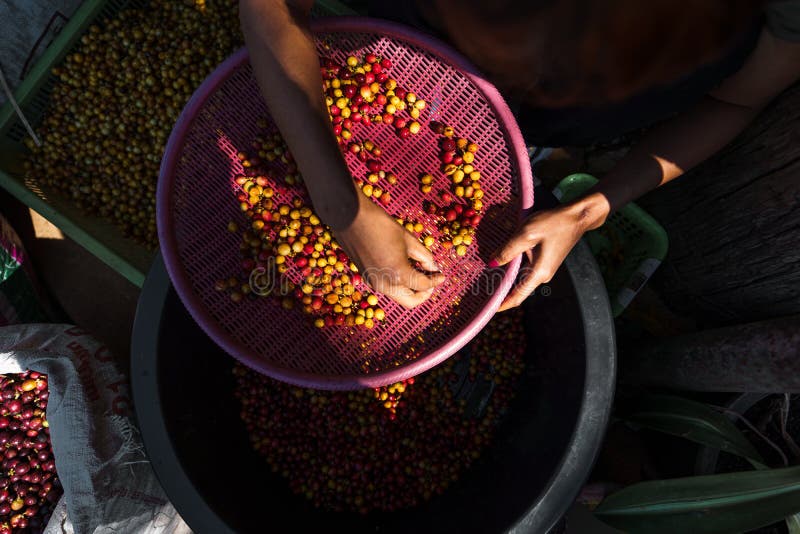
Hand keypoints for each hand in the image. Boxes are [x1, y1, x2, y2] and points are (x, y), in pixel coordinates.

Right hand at [334, 193, 444, 307]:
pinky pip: (388, 288)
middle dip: (424, 293)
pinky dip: (399, 284)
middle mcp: (385, 284)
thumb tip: (433, 268)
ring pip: (399, 296)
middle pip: (411, 301)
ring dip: (411, 289)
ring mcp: (374, 283)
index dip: (435, 280)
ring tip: (418, 273)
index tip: (441, 275)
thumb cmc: (380, 224)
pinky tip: (404, 269)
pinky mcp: (367, 278)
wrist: (350, 217)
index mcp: (398, 274)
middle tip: (431, 281)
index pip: (423, 285)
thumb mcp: (408, 239)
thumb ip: (424, 256)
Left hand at [491, 194, 608, 310]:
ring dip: (506, 276)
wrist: (577, 217)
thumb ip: (508, 250)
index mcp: (538, 273)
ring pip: (520, 277)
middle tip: (481, 291)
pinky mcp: (544, 261)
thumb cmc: (554, 223)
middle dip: (501, 290)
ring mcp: (544, 269)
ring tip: (487, 277)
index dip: (503, 304)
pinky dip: (513, 267)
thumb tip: (492, 263)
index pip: (518, 296)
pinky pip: (525, 268)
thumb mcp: (526, 234)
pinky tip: (502, 261)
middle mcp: (542, 275)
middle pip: (518, 288)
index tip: (490, 309)